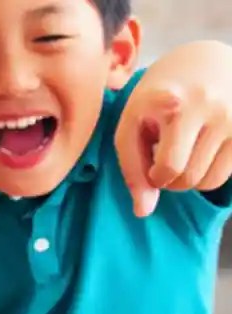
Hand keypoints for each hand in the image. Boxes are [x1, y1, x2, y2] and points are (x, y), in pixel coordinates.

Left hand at [117, 81, 231, 216]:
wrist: (207, 59)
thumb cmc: (158, 96)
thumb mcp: (132, 123)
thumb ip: (132, 168)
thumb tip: (143, 213)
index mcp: (173, 103)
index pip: (168, 167)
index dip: (155, 177)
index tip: (151, 164)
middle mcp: (210, 107)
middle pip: (188, 178)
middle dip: (171, 180)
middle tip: (165, 160)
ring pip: (209, 181)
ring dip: (190, 179)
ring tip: (183, 154)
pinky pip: (226, 174)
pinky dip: (209, 172)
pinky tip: (202, 150)